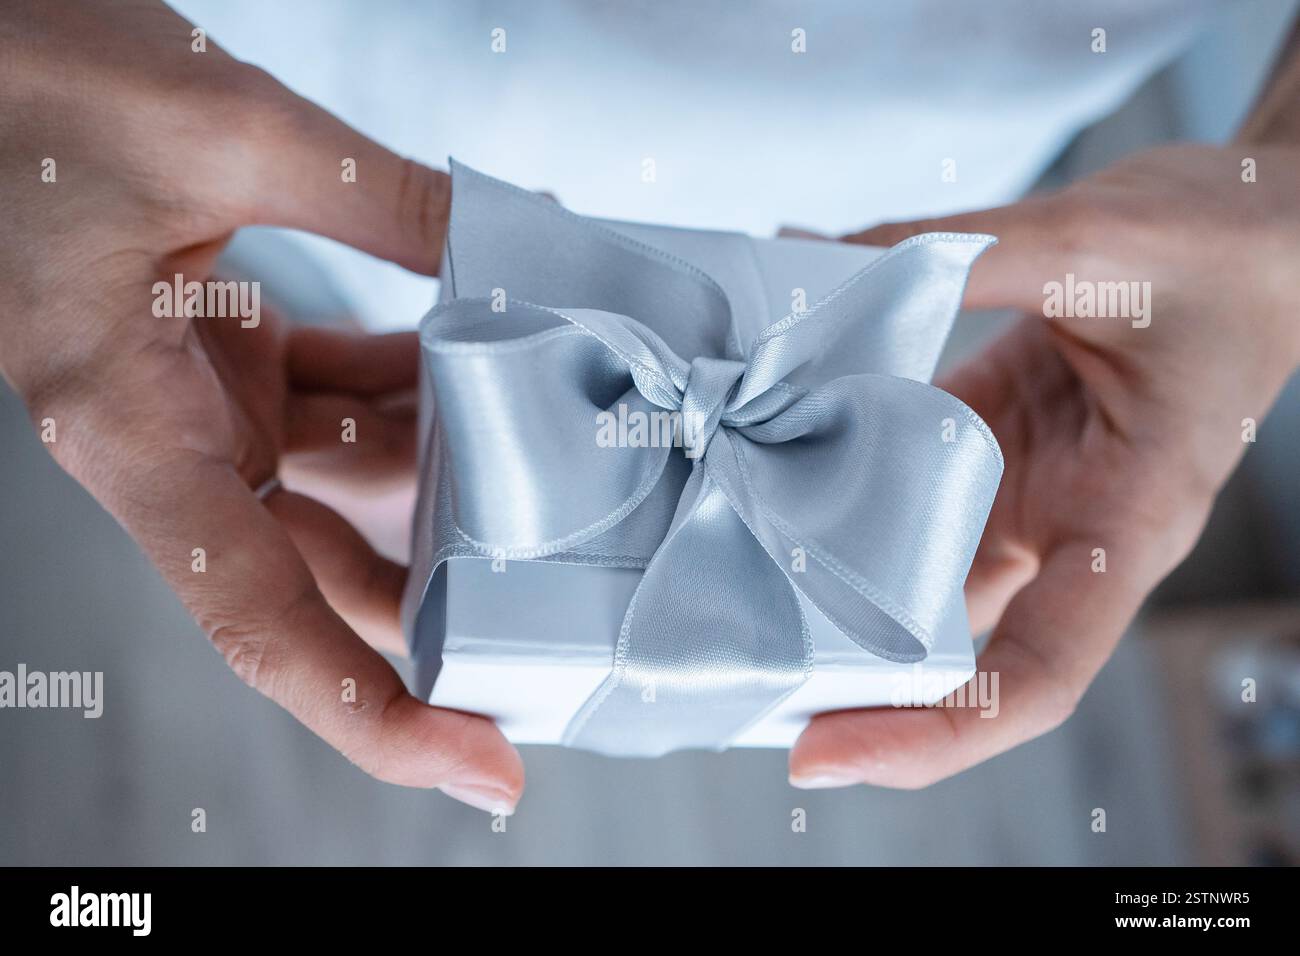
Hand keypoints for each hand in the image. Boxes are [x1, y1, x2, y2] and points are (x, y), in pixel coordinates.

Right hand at [0, 0, 522, 811]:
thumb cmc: (26, 87)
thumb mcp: (222, 129)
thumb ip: (382, 199)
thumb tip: (508, 245)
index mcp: (136, 435)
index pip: (264, 623)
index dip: (375, 715)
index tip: (483, 769)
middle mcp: (174, 444)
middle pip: (329, 576)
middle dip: (444, 606)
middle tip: (565, 620)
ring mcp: (204, 403)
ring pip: (348, 486)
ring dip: (446, 482)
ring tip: (559, 478)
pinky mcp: (225, 352)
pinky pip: (338, 398)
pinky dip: (411, 392)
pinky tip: (484, 370)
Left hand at [789, 143, 1299, 787]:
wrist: (1251, 226)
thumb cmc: (1223, 251)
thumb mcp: (1099, 244)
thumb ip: (960, 254)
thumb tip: (818, 258)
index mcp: (1124, 523)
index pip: (1034, 676)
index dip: (932, 734)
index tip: (823, 753)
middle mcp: (1064, 527)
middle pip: (945, 640)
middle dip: (842, 668)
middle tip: (732, 668)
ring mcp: (1019, 486)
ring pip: (909, 563)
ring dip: (821, 568)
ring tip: (719, 561)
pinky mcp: (987, 437)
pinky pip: (900, 471)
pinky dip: (835, 464)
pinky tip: (765, 438)